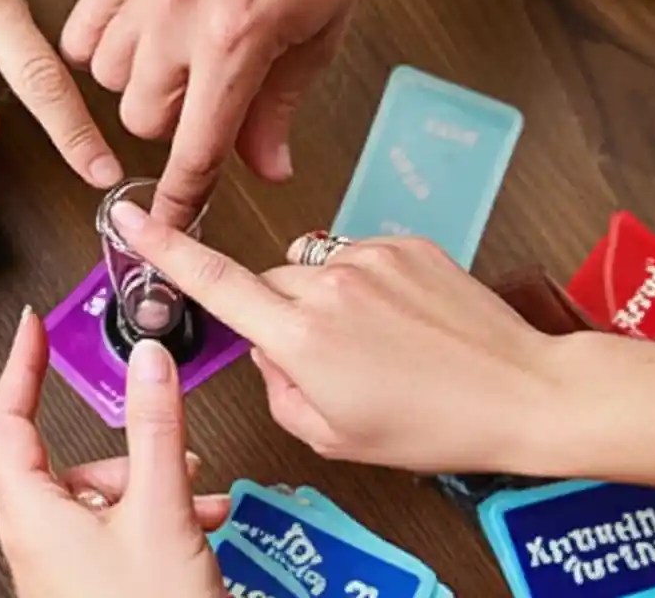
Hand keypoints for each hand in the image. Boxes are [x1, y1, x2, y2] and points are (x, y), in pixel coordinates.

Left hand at [0, 308, 227, 597]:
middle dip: (129, 451)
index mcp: (32, 515)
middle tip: (170, 449)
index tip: (34, 328)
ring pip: (102, 501)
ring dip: (154, 489)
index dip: (21, 367)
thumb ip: (156, 429)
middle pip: (68, 464)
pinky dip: (157, 520)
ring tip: (199, 500)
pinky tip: (199, 526)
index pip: (8, 420)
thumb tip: (146, 361)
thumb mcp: (160, 512)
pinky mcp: (92, 590)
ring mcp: (65, 571)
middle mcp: (39, 542)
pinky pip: (118, 535)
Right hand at [62, 0, 407, 226]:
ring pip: (104, 71)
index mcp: (237, 39)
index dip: (183, 199)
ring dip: (136, 77)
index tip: (169, 223)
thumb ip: (278, 105)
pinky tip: (140, 19)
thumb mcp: (323, 28)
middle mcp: (179, 10)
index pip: (194, 149)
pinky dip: (105, 32)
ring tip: (171, 51)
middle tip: (201, 94)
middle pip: (139, 116)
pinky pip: (84, 16)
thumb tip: (264, 166)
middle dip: (171, 119)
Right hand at [108, 202, 562, 474]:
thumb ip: (277, 388)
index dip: (164, 249)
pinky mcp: (404, 243)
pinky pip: (356, 258)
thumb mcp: (332, 435)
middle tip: (327, 361)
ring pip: (312, 271)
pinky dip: (364, 288)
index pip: (215, 283)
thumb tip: (268, 351)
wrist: (522, 392)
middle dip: (278, 316)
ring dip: (324, 302)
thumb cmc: (435, 424)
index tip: (132, 219)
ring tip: (376, 344)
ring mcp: (369, 256)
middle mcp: (330, 284)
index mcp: (303, 336)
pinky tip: (400, 323)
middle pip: (267, 283)